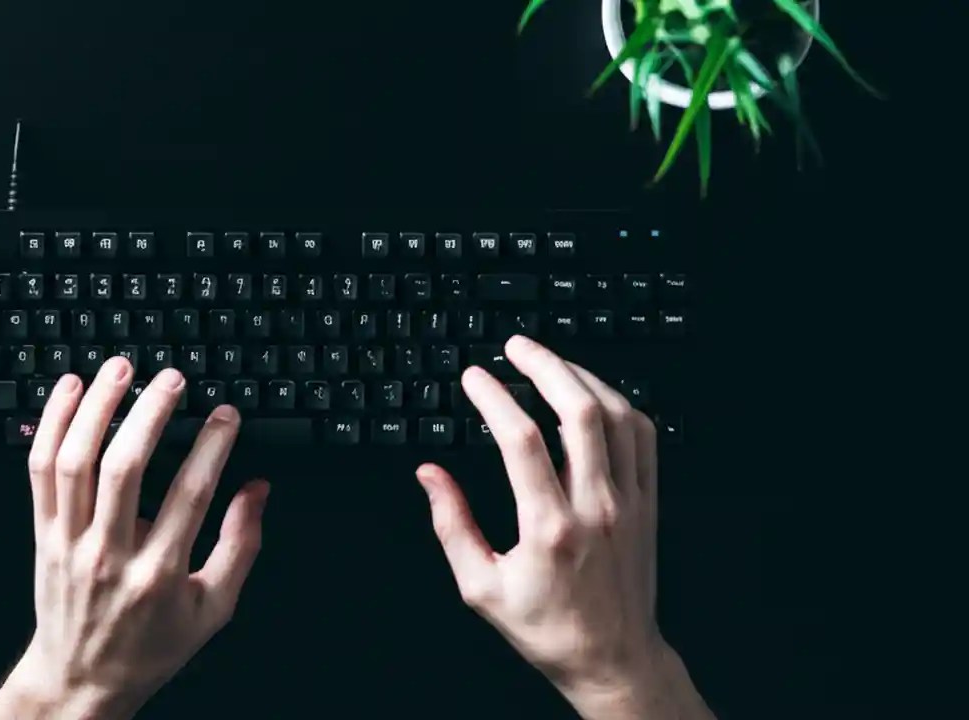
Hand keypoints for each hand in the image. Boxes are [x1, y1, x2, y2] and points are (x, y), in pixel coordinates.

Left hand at [0, 359, 268, 719]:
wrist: (81, 680)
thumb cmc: (150, 646)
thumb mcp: (214, 609)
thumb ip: (240, 547)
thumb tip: (257, 490)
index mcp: (158, 575)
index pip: (189, 496)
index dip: (211, 447)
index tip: (225, 415)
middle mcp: (109, 554)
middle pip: (124, 469)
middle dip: (149, 414)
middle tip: (171, 379)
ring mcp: (69, 542)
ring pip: (74, 462)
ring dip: (97, 408)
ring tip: (121, 369)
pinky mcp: (41, 533)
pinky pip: (39, 469)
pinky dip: (51, 423)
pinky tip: (71, 389)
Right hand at [416, 336, 711, 719]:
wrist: (611, 658)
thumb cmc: (547, 628)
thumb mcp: (480, 587)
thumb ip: (451, 525)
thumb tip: (429, 475)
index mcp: (549, 528)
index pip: (520, 438)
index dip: (493, 397)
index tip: (474, 377)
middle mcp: (595, 507)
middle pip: (577, 411)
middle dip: (544, 365)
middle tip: (515, 347)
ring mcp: (629, 502)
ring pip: (616, 415)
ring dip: (581, 377)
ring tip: (550, 362)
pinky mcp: (648, 503)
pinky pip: (644, 436)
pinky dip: (619, 403)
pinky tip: (594, 394)